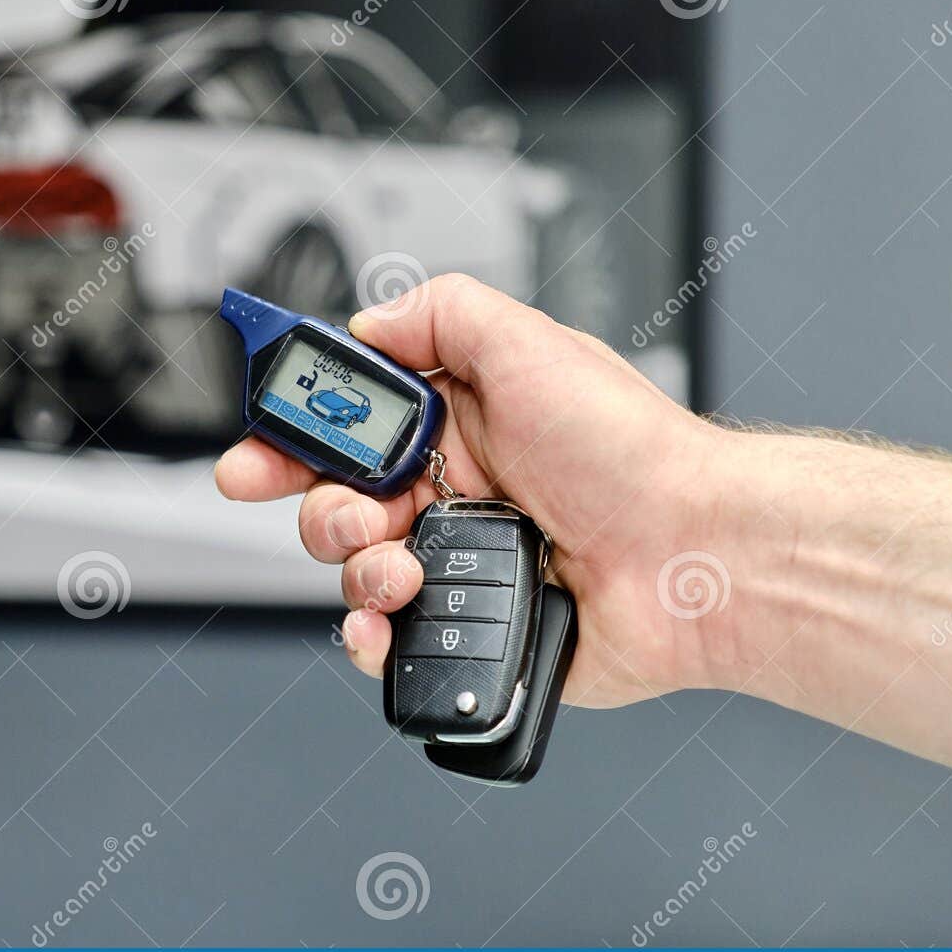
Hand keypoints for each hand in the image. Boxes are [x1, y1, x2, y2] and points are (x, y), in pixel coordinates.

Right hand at [215, 273, 729, 708]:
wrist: (692, 555)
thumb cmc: (632, 454)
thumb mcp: (530, 345)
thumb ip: (441, 314)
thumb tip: (367, 324)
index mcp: (458, 425)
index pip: (349, 425)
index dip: (294, 435)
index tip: (259, 451)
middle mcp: (453, 492)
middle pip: (333, 502)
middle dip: (316, 508)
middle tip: (350, 514)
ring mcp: (460, 564)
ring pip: (353, 572)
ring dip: (358, 569)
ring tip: (406, 565)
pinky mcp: (472, 627)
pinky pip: (387, 638)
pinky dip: (370, 633)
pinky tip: (390, 620)